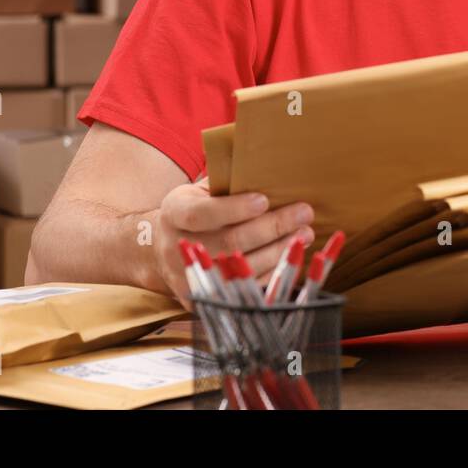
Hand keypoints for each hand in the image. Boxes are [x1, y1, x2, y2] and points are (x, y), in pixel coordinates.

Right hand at [154, 178, 313, 307]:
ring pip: (240, 269)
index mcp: (174, 213)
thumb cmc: (195, 210)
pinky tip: (291, 258)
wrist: (163, 249)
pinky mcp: (202, 300)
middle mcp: (177, 248)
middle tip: (304, 214)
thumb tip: (268, 167)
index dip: (233, 209)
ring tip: (305, 235)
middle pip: (229, 242)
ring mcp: (187, 278)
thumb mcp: (199, 190)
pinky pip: (242, 289)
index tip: (264, 200)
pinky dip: (271, 274)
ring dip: (278, 252)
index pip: (201, 214)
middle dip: (272, 228)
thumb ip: (226, 182)